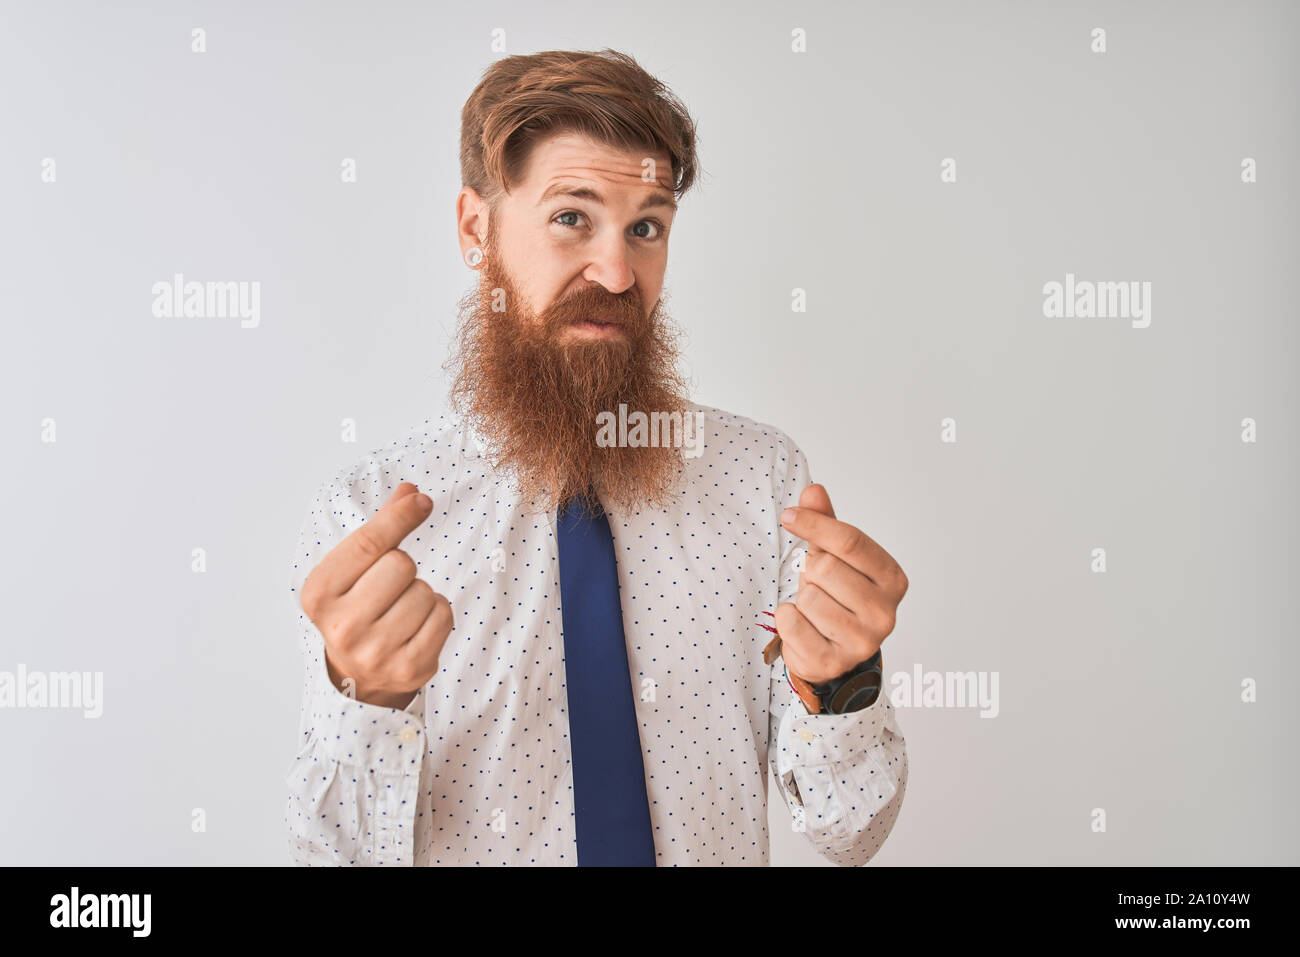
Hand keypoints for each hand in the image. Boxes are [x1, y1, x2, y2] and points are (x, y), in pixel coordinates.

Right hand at [299, 482, 453, 707]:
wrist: (357, 676)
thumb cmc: (355, 609)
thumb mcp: (352, 570)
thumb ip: (379, 529)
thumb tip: (410, 492)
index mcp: (319, 594)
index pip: (368, 543)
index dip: (399, 516)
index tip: (421, 501)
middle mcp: (342, 627)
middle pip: (401, 564)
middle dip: (403, 567)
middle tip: (389, 587)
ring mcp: (376, 652)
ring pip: (425, 591)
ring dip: (421, 592)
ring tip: (400, 610)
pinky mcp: (410, 668)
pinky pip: (443, 615)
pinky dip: (437, 612)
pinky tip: (416, 625)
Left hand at [776, 484, 907, 685]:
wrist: (830, 652)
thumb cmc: (835, 596)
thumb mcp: (834, 555)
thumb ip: (826, 523)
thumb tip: (814, 491)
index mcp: (892, 578)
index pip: (851, 540)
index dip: (815, 524)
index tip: (789, 516)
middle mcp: (885, 612)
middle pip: (825, 568)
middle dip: (809, 572)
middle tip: (817, 585)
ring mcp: (862, 642)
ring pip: (808, 598)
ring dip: (800, 599)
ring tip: (814, 609)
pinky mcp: (833, 663)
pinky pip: (792, 624)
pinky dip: (787, 619)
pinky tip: (803, 626)